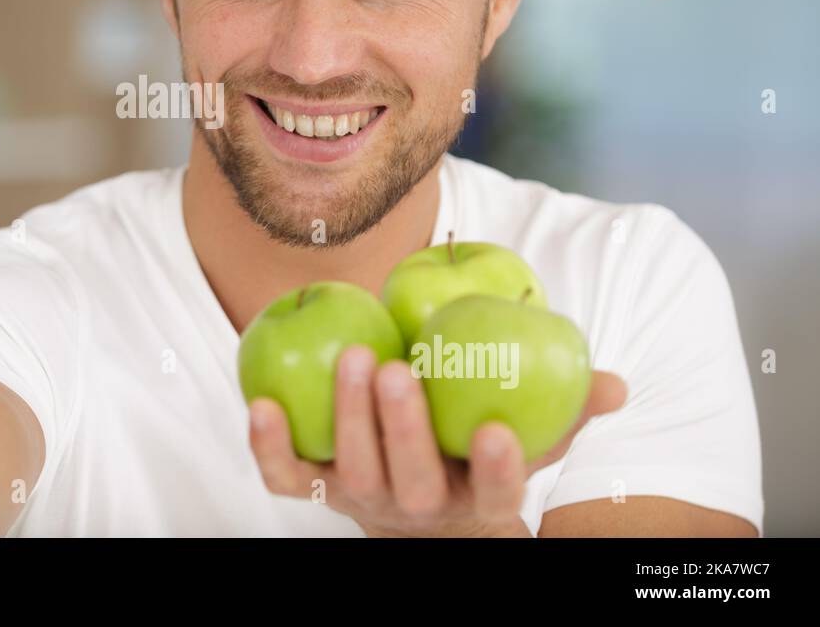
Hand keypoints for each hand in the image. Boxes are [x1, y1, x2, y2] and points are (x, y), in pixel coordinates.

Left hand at [248, 348, 627, 536]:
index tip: (495, 432)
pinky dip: (269, 447)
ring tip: (350, 357)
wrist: (419, 513)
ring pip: (351, 471)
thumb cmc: (476, 456)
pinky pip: (287, 477)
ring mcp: (364, 500)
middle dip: (400, 427)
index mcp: (475, 497)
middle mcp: (418, 506)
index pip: (495, 493)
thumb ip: (568, 411)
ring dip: (346, 418)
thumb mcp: (529, 441)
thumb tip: (613, 383)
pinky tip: (258, 401)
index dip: (497, 468)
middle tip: (396, 368)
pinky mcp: (319, 490)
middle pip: (410, 479)